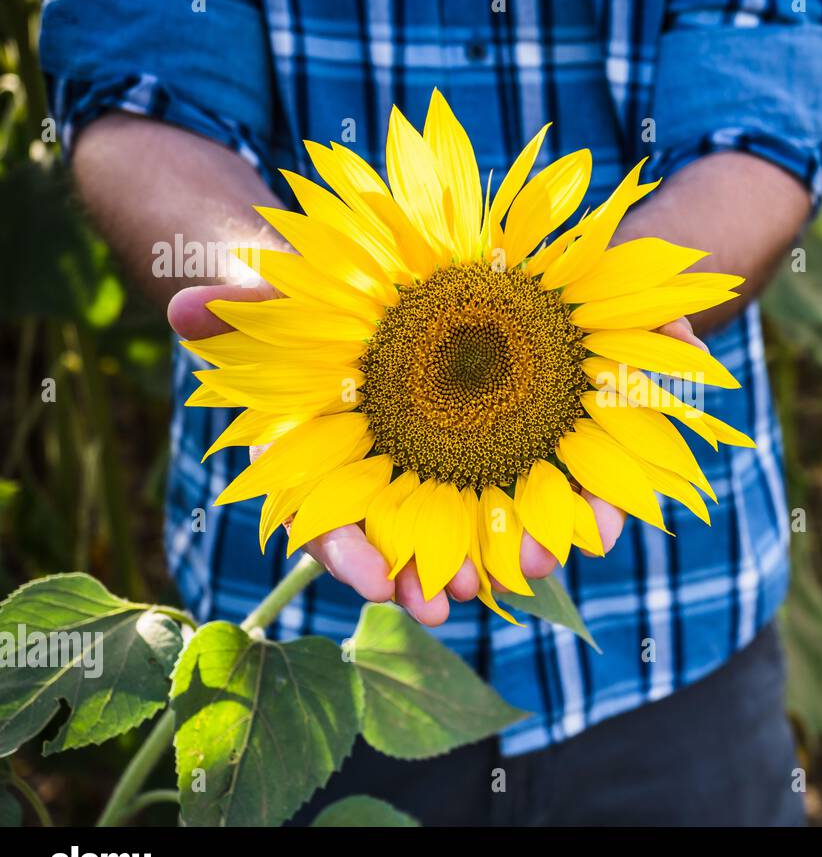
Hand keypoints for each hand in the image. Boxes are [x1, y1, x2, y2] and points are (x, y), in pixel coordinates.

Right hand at [169, 284, 706, 624]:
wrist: (400, 262)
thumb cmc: (328, 284)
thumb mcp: (289, 285)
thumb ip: (246, 302)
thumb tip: (189, 310)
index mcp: (322, 450)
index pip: (317, 513)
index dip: (343, 551)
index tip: (376, 583)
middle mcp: (385, 469)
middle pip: (408, 538)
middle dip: (437, 569)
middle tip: (465, 593)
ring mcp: (448, 459)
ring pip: (478, 520)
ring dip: (510, 547)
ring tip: (541, 561)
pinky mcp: (510, 434)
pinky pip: (538, 478)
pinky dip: (567, 499)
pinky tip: (598, 518)